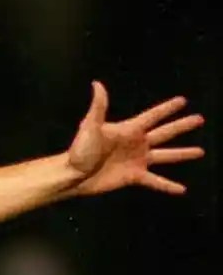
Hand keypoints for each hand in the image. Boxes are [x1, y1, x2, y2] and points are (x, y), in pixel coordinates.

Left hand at [67, 81, 204, 195]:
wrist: (73, 175)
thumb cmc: (80, 150)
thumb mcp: (90, 127)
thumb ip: (98, 107)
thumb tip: (97, 84)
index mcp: (129, 130)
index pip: (153, 116)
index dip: (167, 108)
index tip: (183, 100)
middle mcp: (136, 143)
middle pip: (165, 133)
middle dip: (181, 126)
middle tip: (199, 119)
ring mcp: (137, 160)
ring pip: (166, 156)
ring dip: (182, 154)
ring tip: (200, 151)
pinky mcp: (134, 176)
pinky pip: (156, 181)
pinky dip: (168, 186)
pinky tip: (182, 190)